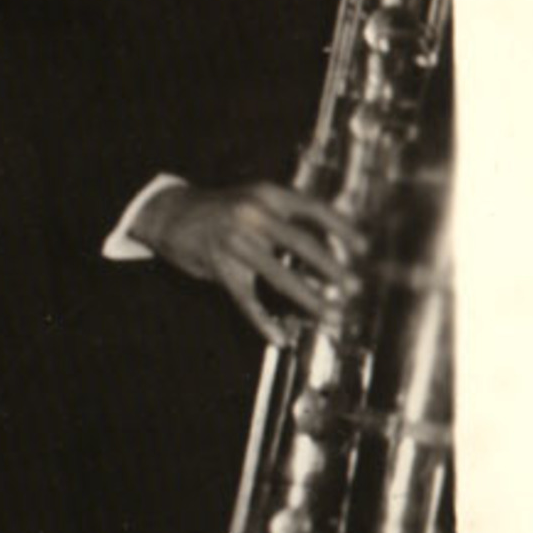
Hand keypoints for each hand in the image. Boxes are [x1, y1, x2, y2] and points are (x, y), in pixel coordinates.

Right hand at [130, 180, 364, 345]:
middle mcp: (252, 215)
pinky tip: (278, 337)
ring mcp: (234, 241)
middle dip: (332, 268)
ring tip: (331, 316)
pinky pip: (245, 299)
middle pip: (301, 243)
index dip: (341, 228)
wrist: (168, 211)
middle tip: (354, 287)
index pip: (313, 208)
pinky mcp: (218, 266)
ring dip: (309, 298)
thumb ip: (287, 218)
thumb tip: (333, 248)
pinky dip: (262, 321)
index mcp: (266, 194)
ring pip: (278, 275)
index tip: (364, 246)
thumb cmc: (222, 209)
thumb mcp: (255, 200)